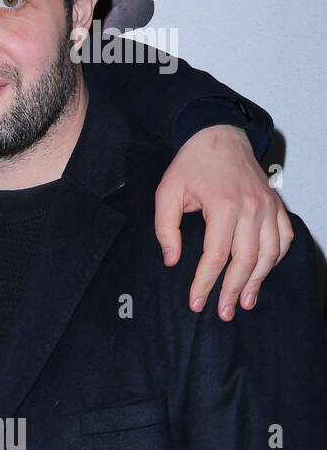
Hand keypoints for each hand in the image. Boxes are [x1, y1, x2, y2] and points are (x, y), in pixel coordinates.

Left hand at [154, 125, 291, 320]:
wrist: (218, 136)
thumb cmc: (190, 165)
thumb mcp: (167, 193)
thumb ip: (166, 228)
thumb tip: (172, 260)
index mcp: (223, 205)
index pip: (216, 255)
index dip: (205, 282)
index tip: (196, 302)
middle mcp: (251, 208)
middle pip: (246, 260)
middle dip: (233, 290)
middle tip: (223, 312)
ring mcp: (268, 207)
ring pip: (269, 253)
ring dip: (257, 281)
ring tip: (244, 302)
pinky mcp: (275, 206)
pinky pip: (283, 238)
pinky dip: (276, 258)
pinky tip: (263, 274)